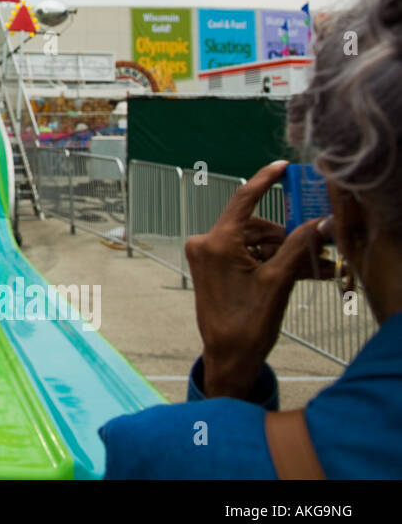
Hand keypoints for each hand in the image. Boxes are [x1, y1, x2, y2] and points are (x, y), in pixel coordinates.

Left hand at [185, 160, 336, 397]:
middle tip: (318, 249)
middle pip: (256, 227)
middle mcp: (206, 243)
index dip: (264, 181)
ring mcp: (208, 256)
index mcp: (216, 243)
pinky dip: (272, 261)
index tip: (281, 166)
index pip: (243, 200)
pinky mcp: (214, 267)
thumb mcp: (277, 282)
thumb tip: (317, 223)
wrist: (227, 357)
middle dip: (288, 238)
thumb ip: (297, 248)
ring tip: (316, 267)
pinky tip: (302, 272)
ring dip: (285, 253)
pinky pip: (247, 255)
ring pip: (255, 243)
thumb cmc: (245, 324)